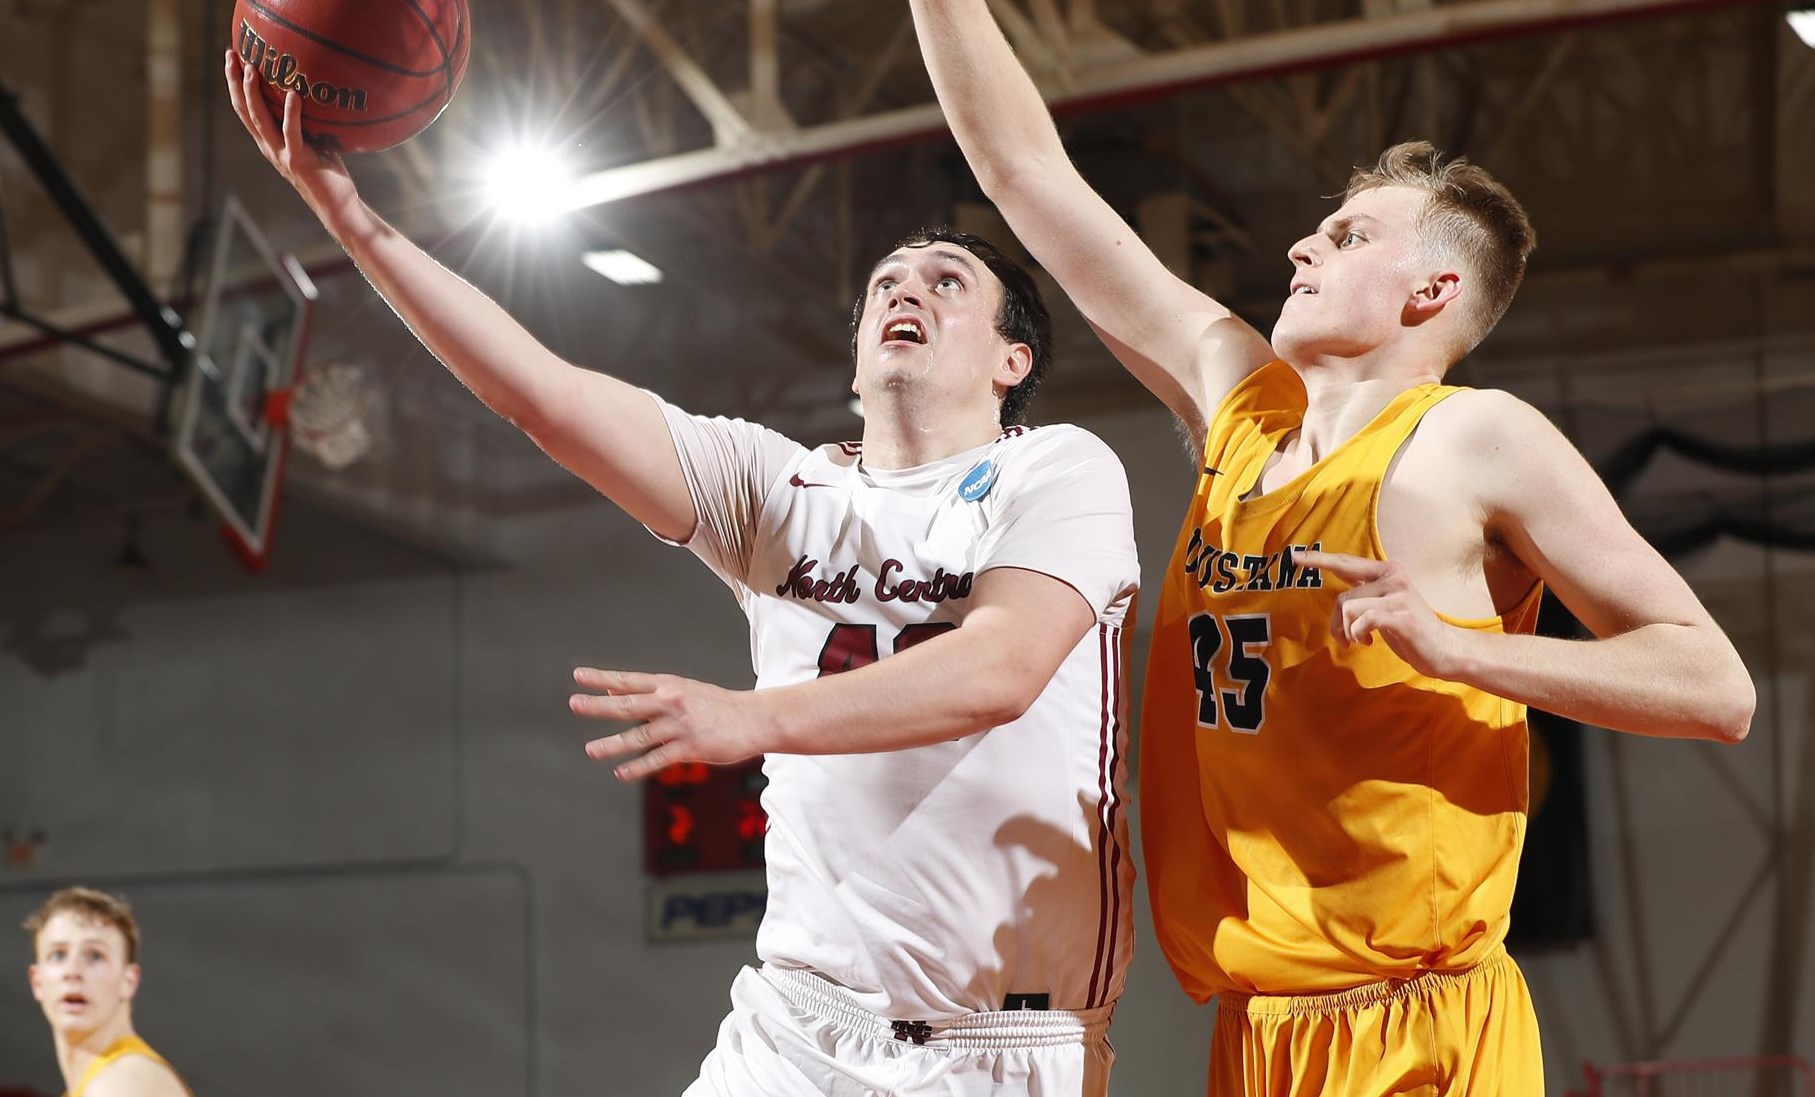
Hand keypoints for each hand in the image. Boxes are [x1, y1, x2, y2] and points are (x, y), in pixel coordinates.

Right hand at [222, 50, 356, 220]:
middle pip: (244, 110)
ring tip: (251, 68)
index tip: (232, 57)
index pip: (245, 109)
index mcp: (269, 142)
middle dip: (235, 81)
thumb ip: (306, 122)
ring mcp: (282, 154)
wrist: (337, 205)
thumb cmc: (328, 172)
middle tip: (231, 54)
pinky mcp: (299, 161)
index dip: (234, 84)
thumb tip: (314, 91)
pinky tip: (293, 94)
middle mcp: (269, 147)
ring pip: (260, 120)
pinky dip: (292, 113)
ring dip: (253, 93)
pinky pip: (292, 133)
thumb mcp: (313, 142)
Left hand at [571, 668, 776, 780]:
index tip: (579, 675)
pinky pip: (658, 758)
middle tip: (575, 703)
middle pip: (629, 704)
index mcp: (669, 685)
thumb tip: (612, 692)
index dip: (603, 678)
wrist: (755, 719)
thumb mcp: (683, 691)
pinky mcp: (691, 747)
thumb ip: (649, 694)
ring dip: (613, 743)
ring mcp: (680, 725)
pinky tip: (620, 772)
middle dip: (599, 705)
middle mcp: (671, 702)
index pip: (629, 681)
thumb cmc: (716, 705)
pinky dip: (638, 766)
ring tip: (591, 750)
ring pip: (640, 735)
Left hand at [1295, 550, 1464, 678]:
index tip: (1294, 557)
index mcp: (1387, 572)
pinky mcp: (1400, 614)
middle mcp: (1393, 577)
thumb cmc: (1410, 630)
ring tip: (1359, 641)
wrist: (1445, 650)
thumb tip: (1341, 599)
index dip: (1318, 560)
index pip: (1346, 563)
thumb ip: (1366, 595)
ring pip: (1349, 609)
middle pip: (1342, 597)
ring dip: (1348, 632)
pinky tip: (1367, 642)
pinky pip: (1362, 620)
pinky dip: (1358, 634)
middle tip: (1343, 639)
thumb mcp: (1385, 606)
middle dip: (1336, 622)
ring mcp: (1398, 594)